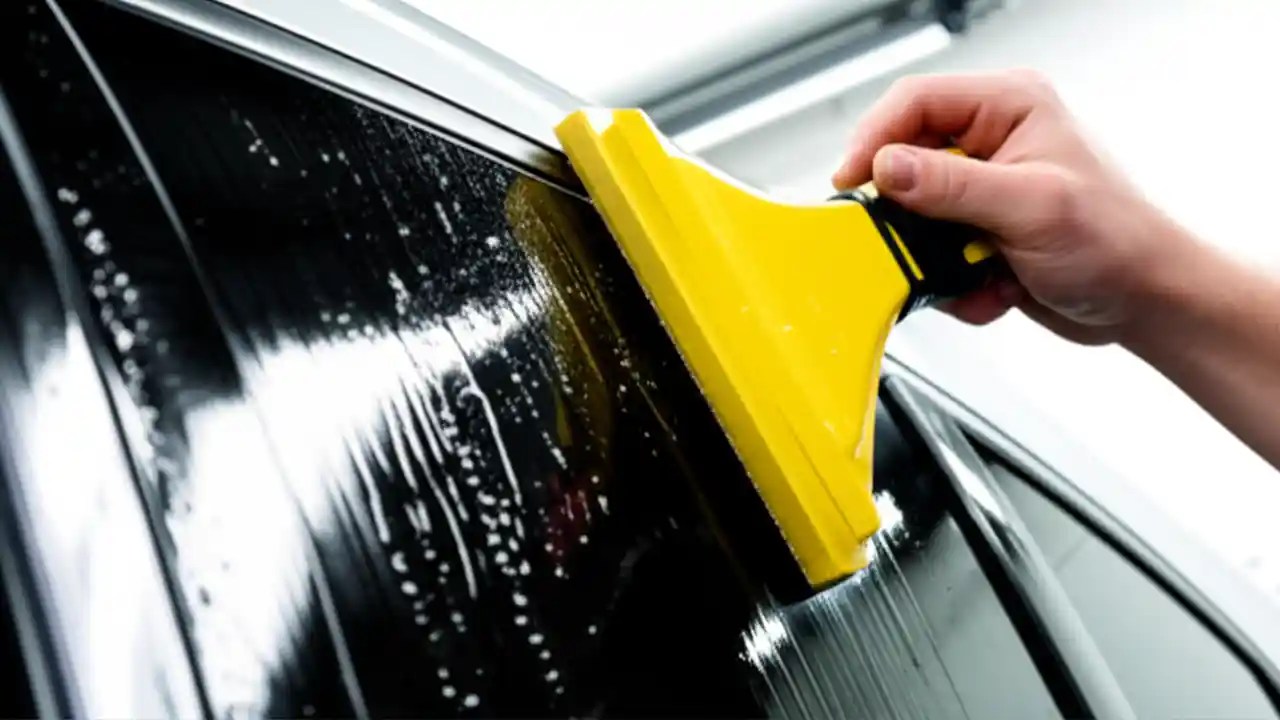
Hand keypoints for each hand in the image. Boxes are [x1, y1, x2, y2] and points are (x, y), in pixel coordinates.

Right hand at [832, 70, 1193, 344]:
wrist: (1145, 300)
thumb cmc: (1117, 242)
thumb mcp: (1029, 207)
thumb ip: (951, 186)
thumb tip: (888, 167)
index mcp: (1008, 106)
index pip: (915, 101)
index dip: (874, 139)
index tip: (852, 181)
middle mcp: (991, 139)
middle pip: (904, 160)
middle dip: (908, 216)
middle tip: (913, 244)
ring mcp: (981, 187)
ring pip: (913, 215)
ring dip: (936, 257)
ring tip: (976, 272)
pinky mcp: (975, 228)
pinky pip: (931, 251)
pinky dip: (954, 280)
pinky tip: (995, 285)